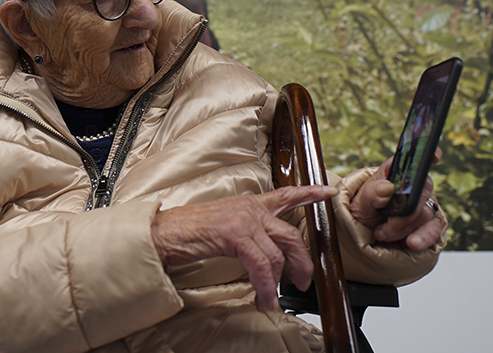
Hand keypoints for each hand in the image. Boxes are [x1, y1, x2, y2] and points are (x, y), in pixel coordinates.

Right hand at [151, 185, 336, 311]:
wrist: (164, 233)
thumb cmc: (188, 233)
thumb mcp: (224, 225)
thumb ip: (247, 233)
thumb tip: (265, 256)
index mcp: (249, 204)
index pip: (285, 194)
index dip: (309, 193)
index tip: (328, 192)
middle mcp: (250, 208)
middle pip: (290, 235)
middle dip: (301, 262)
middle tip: (302, 282)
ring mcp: (244, 219)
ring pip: (277, 254)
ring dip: (277, 284)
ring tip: (271, 300)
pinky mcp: (236, 234)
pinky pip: (261, 266)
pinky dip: (265, 287)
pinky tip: (263, 298)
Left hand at [348, 148, 444, 251]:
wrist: (368, 236)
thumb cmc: (365, 212)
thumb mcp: (360, 203)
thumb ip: (371, 194)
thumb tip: (386, 187)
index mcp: (397, 172)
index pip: (415, 157)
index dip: (428, 153)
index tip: (435, 155)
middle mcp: (415, 185)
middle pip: (422, 191)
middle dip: (403, 211)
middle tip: (386, 222)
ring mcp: (426, 203)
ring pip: (425, 213)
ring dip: (403, 228)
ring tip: (383, 233)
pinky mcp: (432, 223)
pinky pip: (435, 229)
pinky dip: (423, 237)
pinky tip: (412, 243)